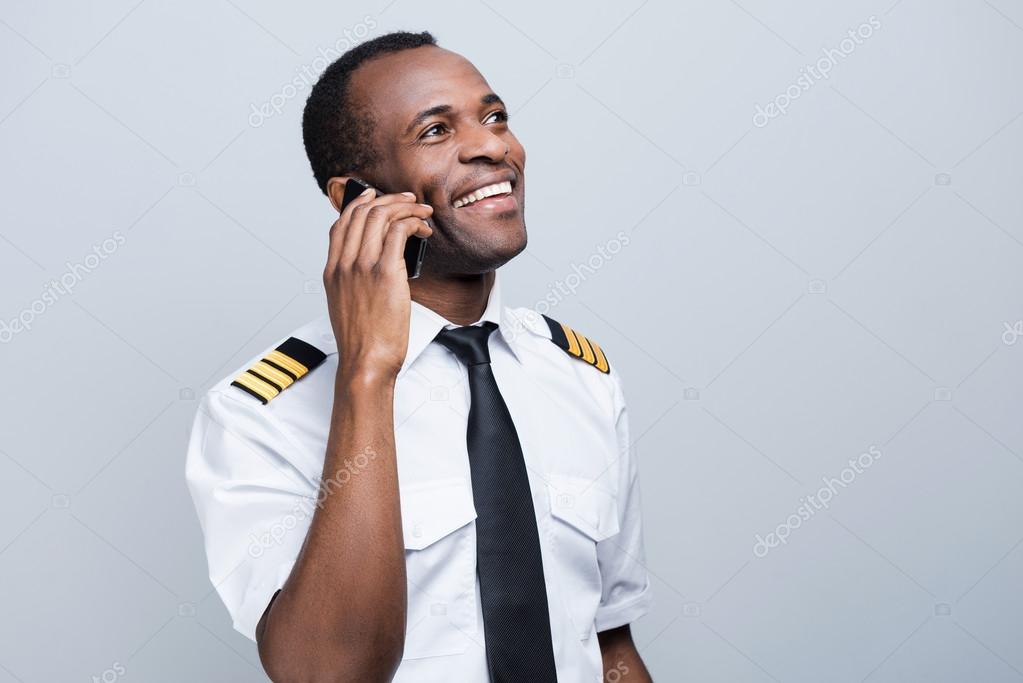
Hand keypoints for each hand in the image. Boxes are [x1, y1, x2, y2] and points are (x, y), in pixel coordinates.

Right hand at [323, 187, 433, 377]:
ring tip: (421, 213)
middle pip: (362, 213)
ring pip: (381, 216)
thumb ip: (354, 281)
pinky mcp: (386, 273)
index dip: (359, 204)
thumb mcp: (346, 306)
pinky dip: (413, 222)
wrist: (366, 361)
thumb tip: (375, 266)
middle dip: (388, 199)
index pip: (341, 224)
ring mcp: (362, 267)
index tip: (375, 197)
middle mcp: (344, 264)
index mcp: (332, 271)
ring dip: (405, 207)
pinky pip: (399, 231)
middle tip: (408, 201)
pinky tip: (423, 229)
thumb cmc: (363, 341)